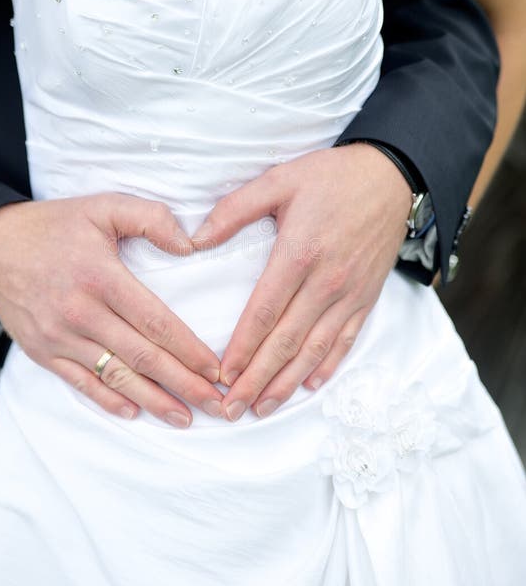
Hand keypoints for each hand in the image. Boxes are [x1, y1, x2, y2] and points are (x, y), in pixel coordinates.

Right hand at [0, 194, 222, 427]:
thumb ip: (150, 218)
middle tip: (216, 405)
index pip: (155, 322)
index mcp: (101, 277)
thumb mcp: (104, 206)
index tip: (217, 369)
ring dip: (153, 401)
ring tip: (184, 418)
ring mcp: (60, 336)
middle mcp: (81, 312)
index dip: (189, 349)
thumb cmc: (56, 226)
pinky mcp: (43, 351)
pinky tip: (134, 413)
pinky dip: (108, 400)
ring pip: (115, 376)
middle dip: (184, 384)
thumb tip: (190, 244)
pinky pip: (80, 383)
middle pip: (142, 357)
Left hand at [191, 143, 412, 419]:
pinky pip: (345, 340)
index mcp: (298, 255)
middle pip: (285, 342)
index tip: (220, 376)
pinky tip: (309, 386)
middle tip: (232, 409)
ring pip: (314, 349)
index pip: (263, 314)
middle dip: (256, 380)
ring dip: (287, 383)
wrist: (391, 176)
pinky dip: (327, 366)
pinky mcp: (367, 298)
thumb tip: (194, 240)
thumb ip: (234, 210)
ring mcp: (349, 294)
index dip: (241, 349)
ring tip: (262, 408)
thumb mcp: (278, 181)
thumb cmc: (330, 177)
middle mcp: (325, 282)